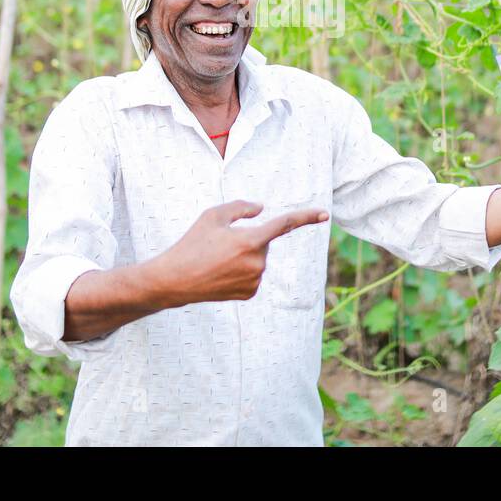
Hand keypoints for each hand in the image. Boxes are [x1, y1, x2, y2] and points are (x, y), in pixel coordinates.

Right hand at [157, 200, 328, 303]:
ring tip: (217, 260)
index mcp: (251, 240)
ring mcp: (255, 280)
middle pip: (263, 242)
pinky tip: (221, 273)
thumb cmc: (193, 243)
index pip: (284, 224)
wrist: (175, 280)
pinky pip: (253, 274)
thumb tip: (261, 209)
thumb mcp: (213, 216)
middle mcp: (257, 263)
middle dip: (248, 239)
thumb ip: (241, 207)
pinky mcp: (250, 293)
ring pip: (258, 259)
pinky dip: (241, 270)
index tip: (324, 214)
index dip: (306, 217)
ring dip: (244, 255)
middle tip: (219, 245)